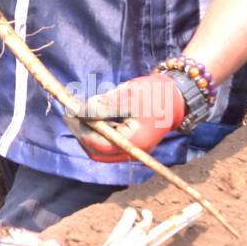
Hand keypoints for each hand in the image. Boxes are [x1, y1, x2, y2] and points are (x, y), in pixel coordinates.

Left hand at [63, 73, 184, 162]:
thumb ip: (105, 105)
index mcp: (135, 142)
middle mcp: (134, 150)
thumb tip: (80, 111)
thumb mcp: (129, 96)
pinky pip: (109, 140)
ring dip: (88, 131)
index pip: (99, 144)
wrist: (176, 94)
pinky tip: (92, 114)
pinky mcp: (131, 140)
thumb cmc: (155, 94)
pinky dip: (98, 129)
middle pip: (98, 152)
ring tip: (78, 111)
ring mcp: (133, 147)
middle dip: (82, 134)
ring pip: (102, 147)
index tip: (69, 113)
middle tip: (70, 114)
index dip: (81, 130)